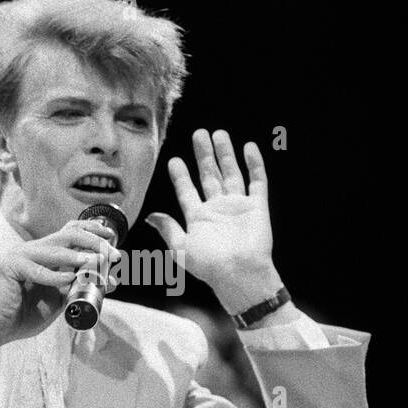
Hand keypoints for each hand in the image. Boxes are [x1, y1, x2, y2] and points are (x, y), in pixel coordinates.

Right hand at [0, 218, 120, 354]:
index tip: (112, 236)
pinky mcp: (10, 267)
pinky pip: (37, 269)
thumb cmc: (25, 315)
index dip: (92, 229)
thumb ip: (82, 288)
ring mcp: (20, 255)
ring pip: (55, 248)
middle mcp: (34, 249)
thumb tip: (113, 281)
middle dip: (94, 242)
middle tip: (112, 255)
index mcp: (45, 254)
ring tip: (95, 261)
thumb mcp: (61, 300)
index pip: (71, 231)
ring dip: (78, 255)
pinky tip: (69, 281)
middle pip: (68, 234)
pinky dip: (55, 275)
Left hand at [145, 129, 281, 313]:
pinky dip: (254, 165)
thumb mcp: (181, 248)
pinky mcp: (257, 207)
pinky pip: (257, 182)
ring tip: (219, 134)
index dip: (180, 176)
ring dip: (225, 154)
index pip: (187, 191)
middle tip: (198, 134)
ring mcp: (238, 207)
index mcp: (198, 219)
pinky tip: (248, 148)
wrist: (239, 274)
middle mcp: (218, 210)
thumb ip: (168, 230)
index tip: (174, 160)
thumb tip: (151, 217)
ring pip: (231, 174)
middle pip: (209, 176)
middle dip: (203, 155)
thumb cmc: (209, 266)